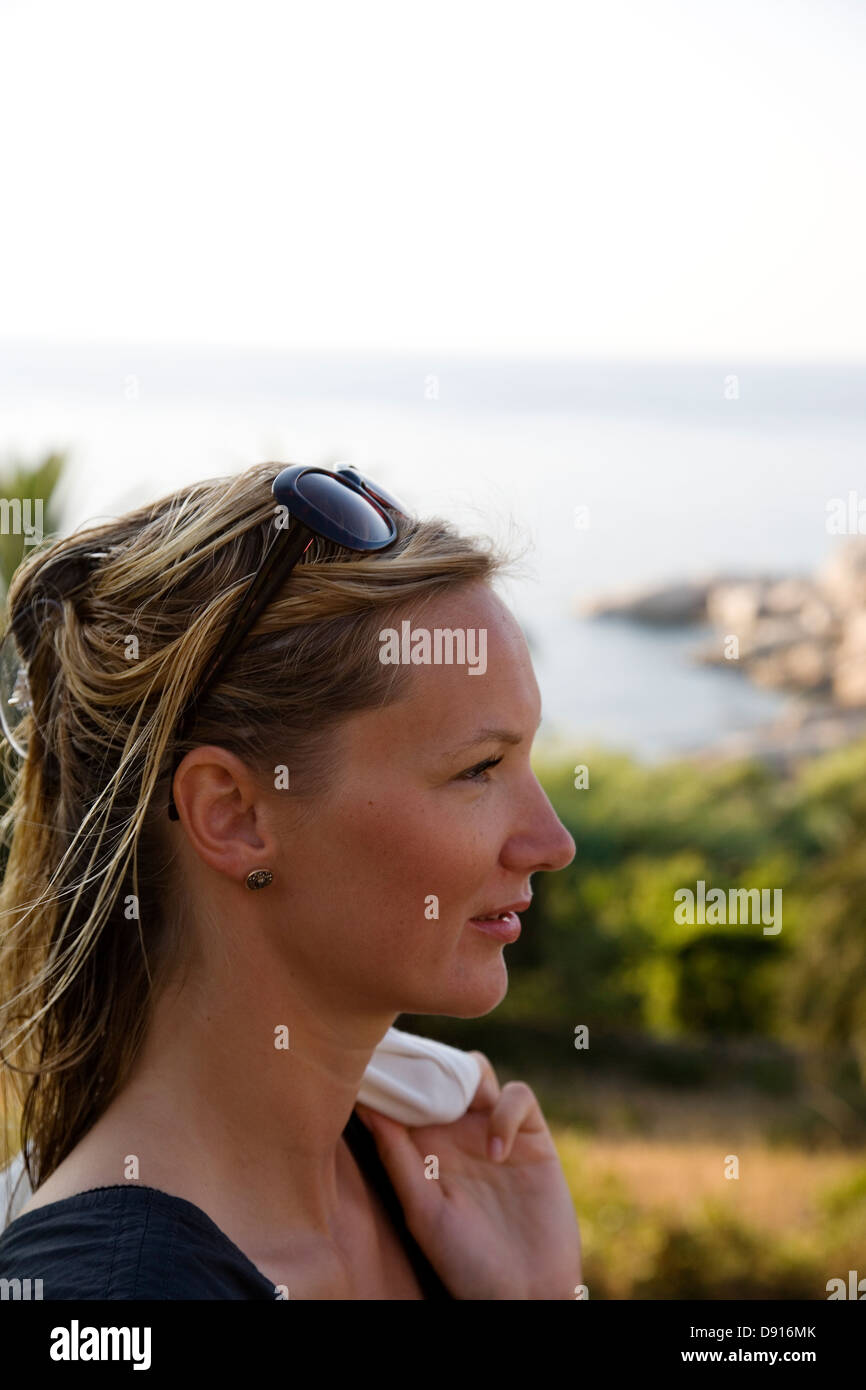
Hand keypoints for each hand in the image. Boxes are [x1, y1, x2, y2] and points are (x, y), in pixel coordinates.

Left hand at [355, 1055, 581, 1299]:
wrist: (525, 1293)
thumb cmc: (465, 1263)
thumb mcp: (422, 1211)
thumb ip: (397, 1157)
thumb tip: (367, 1106)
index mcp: (422, 1147)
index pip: (405, 1093)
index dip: (396, 1074)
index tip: (380, 1059)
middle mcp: (455, 1133)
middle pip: (440, 1071)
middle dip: (431, 1064)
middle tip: (422, 1070)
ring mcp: (493, 1131)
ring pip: (477, 1073)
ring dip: (468, 1078)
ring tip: (463, 1111)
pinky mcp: (531, 1136)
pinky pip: (519, 1096)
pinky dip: (507, 1110)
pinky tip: (497, 1152)